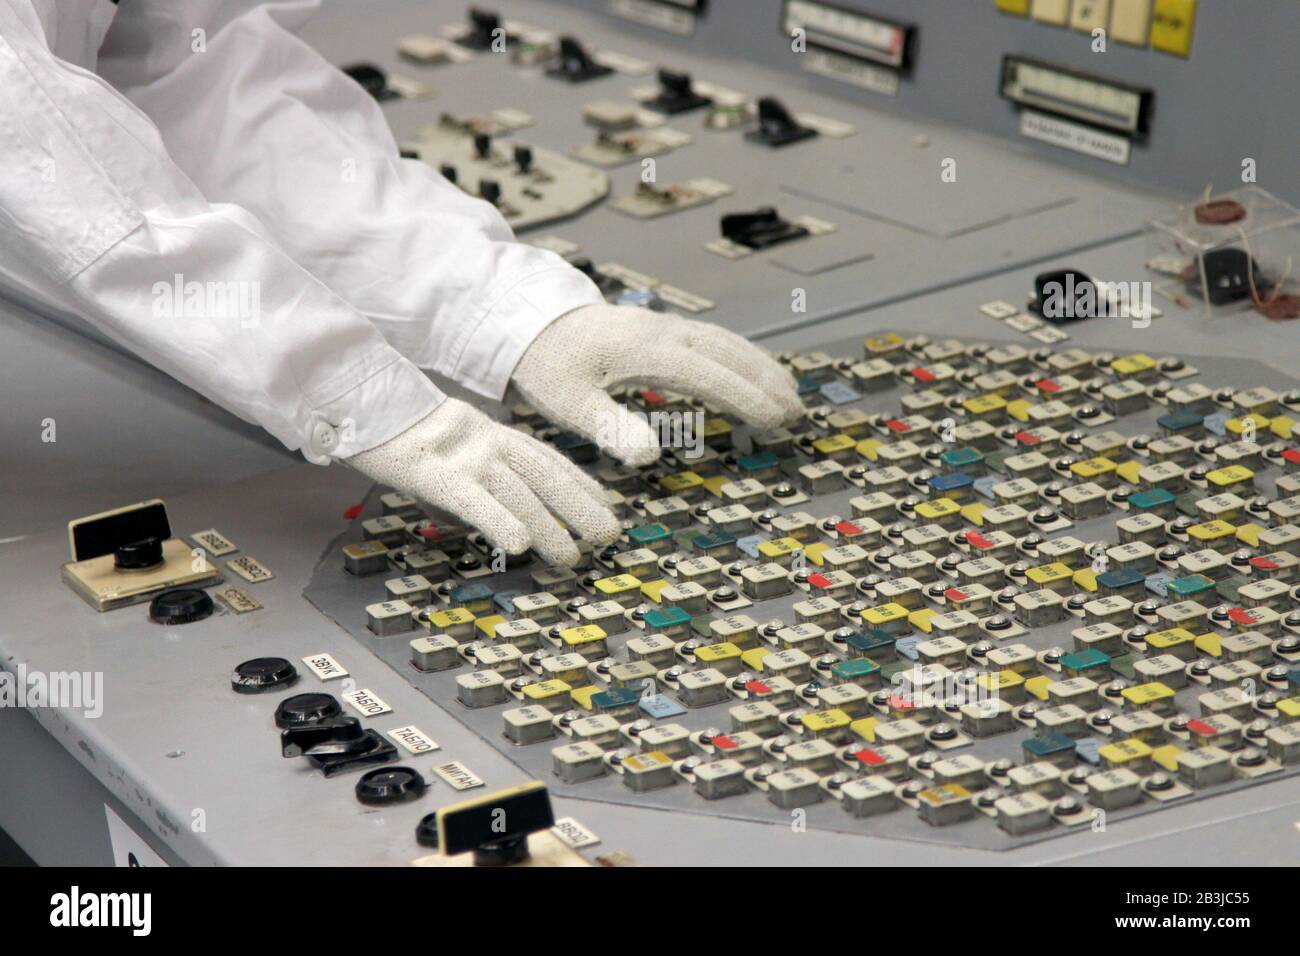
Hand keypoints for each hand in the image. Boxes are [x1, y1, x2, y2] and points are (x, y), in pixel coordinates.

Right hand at [346, 399, 619, 565]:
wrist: (358, 399)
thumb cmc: (401, 435)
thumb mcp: (450, 452)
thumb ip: (474, 485)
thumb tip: (489, 521)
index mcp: (493, 434)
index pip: (547, 459)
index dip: (580, 483)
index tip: (606, 506)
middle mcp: (488, 442)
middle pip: (545, 476)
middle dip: (581, 507)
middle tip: (609, 537)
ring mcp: (464, 456)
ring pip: (517, 494)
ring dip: (549, 528)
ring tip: (571, 558)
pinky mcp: (434, 472)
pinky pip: (473, 501)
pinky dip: (500, 523)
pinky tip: (521, 546)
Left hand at [511, 305, 803, 466]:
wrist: (528, 321)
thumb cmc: (547, 366)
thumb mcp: (569, 404)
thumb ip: (610, 428)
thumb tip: (651, 456)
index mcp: (645, 352)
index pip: (709, 375)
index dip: (747, 398)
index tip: (777, 420)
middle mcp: (663, 332)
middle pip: (728, 354)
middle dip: (766, 383)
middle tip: (797, 413)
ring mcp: (663, 326)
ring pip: (725, 342)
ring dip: (760, 366)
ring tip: (789, 394)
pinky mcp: (659, 328)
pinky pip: (711, 338)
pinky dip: (740, 355)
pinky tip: (752, 371)